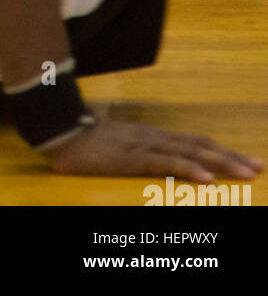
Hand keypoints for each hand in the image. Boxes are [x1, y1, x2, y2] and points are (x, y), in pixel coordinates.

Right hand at [44, 117, 262, 179]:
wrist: (59, 129)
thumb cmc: (85, 141)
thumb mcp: (118, 147)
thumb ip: (138, 152)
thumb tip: (156, 163)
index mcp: (152, 136)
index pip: (194, 142)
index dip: (221, 151)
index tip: (246, 160)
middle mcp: (154, 137)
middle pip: (199, 146)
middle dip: (230, 158)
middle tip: (258, 167)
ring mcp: (144, 145)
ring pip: (190, 152)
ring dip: (220, 163)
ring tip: (244, 173)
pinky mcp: (132, 156)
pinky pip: (166, 163)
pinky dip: (189, 169)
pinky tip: (207, 178)